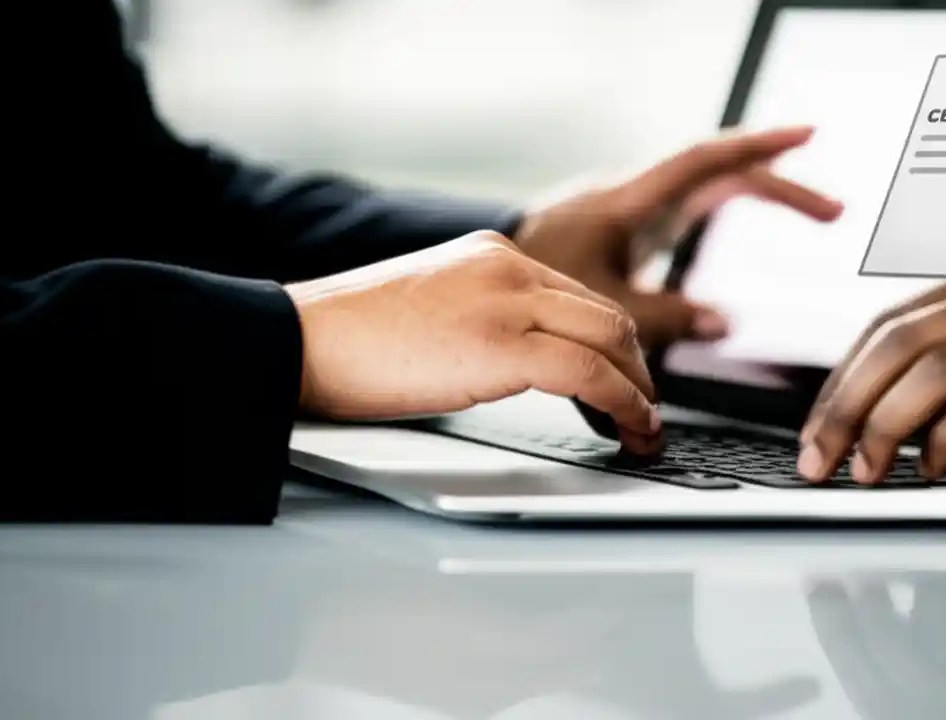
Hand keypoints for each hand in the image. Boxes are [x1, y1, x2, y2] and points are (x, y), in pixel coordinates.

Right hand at [285, 231, 662, 453]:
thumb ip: (484, 320)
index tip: (626, 380)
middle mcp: (508, 265)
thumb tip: (521, 364)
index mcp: (493, 254)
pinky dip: (622, 402)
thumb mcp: (435, 310)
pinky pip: (587, 372)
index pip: (579, 297)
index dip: (614, 346)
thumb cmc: (351, 339)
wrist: (300, 339)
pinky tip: (629, 427)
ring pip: (610, 338)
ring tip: (644, 429)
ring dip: (639, 390)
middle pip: (607, 314)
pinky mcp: (501, 344)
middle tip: (645, 410)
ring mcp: (507, 299)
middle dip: (637, 369)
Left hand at [514, 126, 842, 346]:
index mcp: (633, 202)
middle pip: (725, 175)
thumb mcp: (607, 308)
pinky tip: (754, 223)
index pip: (706, 160)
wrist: (491, 282)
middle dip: (783, 185)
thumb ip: (667, 318)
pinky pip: (696, 207)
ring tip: (814, 214)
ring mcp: (638, 210)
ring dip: (764, 197)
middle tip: (832, 210)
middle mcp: (640, 197)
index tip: (806, 135)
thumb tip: (725, 320)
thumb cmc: (535, 282)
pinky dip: (732, 212)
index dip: (758, 146)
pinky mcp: (633, 228)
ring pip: (713, 189)